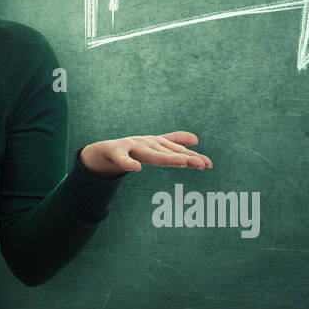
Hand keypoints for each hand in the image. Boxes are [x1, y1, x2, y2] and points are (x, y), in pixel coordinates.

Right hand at [79, 131, 210, 178]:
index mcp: (154, 144)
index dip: (192, 157)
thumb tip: (196, 140)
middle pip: (167, 152)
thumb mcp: (153, 146)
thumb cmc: (130, 149)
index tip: (208, 164)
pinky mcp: (114, 150)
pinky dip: (128, 162)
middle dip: (184, 157)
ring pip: (149, 153)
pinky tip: (137, 169)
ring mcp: (130, 146)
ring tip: (181, 162)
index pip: (176, 152)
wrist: (101, 150)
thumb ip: (173, 142)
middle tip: (200, 164)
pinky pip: (121, 157)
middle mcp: (145, 143)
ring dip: (165, 157)